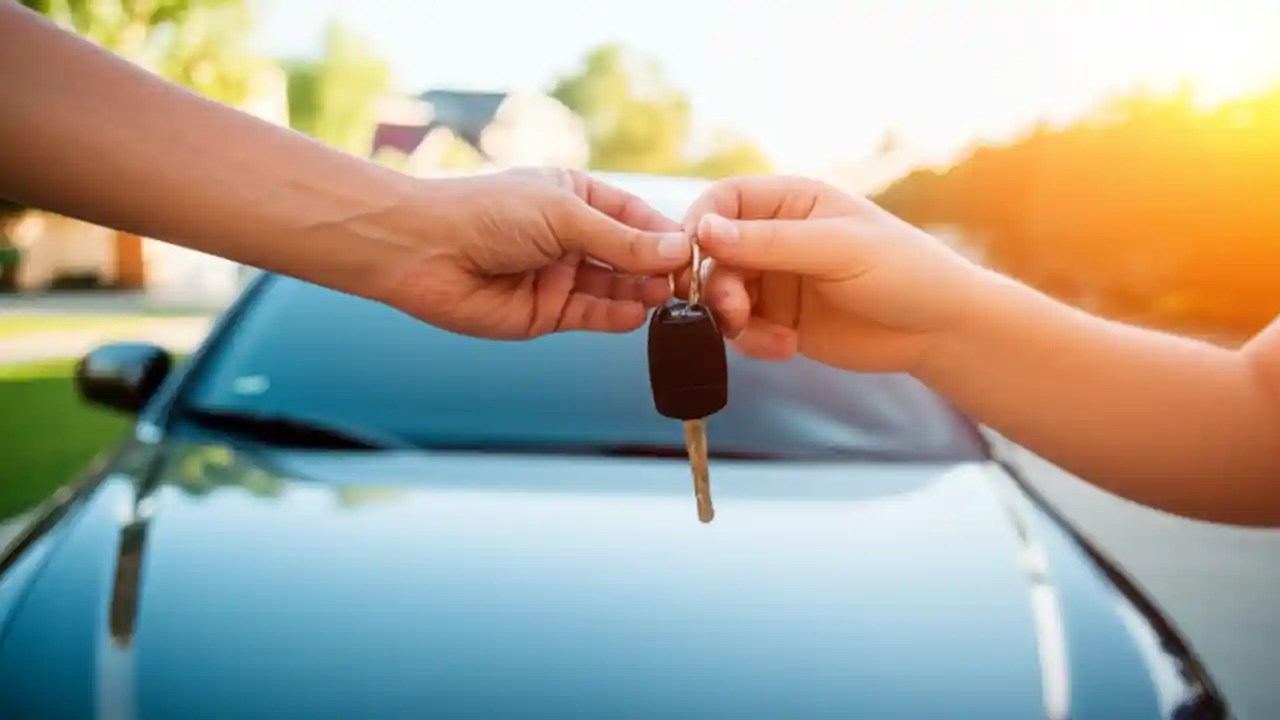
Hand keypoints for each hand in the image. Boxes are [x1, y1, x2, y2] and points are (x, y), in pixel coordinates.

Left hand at [377, 168, 689, 338]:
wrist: (424, 252)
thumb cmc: (487, 213)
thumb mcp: (564, 216)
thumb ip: (621, 240)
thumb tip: (678, 250)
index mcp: (576, 197)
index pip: (635, 218)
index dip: (664, 235)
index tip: (694, 251)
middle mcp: (571, 236)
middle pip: (630, 256)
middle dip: (658, 268)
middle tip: (688, 282)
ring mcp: (560, 275)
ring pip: (616, 289)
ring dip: (643, 293)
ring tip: (669, 298)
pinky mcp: (547, 312)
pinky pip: (593, 315)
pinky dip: (617, 316)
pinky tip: (639, 314)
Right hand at [685, 176, 982, 372]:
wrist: (938, 330)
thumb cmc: (903, 271)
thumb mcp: (838, 249)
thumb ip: (770, 242)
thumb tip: (704, 230)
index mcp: (790, 202)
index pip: (724, 200)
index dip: (700, 225)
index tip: (692, 256)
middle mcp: (775, 238)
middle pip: (713, 253)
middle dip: (716, 284)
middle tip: (733, 311)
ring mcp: (775, 280)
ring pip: (721, 296)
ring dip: (731, 319)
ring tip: (767, 335)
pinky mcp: (778, 320)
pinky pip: (741, 330)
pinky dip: (753, 342)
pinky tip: (786, 348)